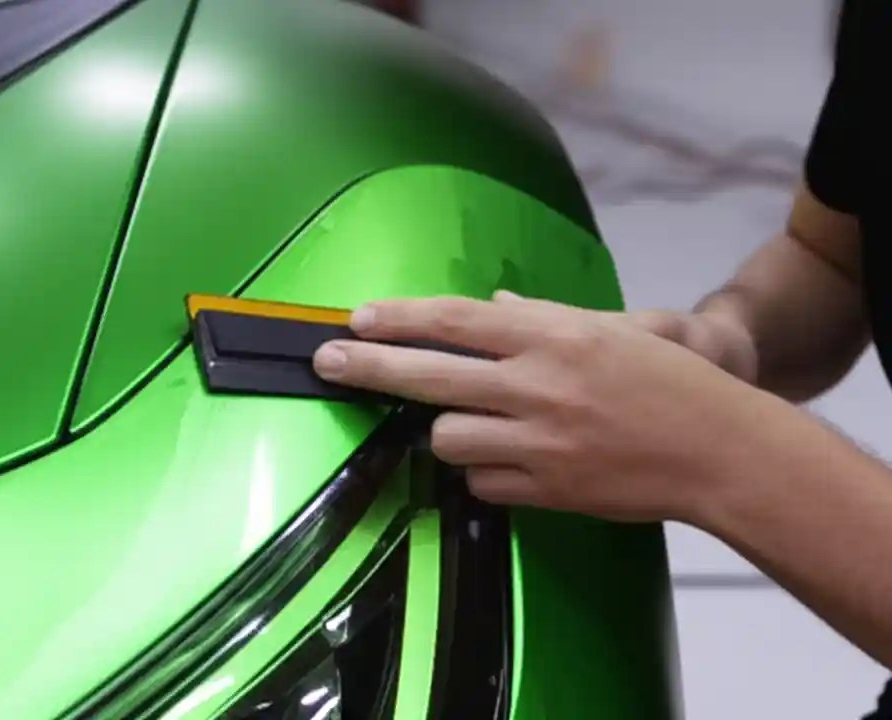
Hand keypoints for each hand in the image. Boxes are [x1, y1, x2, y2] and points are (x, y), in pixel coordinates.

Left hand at [312, 291, 790, 523]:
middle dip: (368, 367)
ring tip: (477, 423)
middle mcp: (538, 386)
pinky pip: (481, 481)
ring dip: (447, 429)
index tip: (357, 318)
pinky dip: (485, 471)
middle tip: (325, 362)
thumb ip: (544, 320)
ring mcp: (538, 443)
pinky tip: (513, 460)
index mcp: (555, 338)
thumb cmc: (669, 384)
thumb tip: (491, 312)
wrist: (720, 452)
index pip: (456, 321)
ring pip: (447, 436)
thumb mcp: (614, 331)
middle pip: (429, 376)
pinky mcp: (545, 491)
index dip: (400, 319)